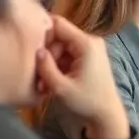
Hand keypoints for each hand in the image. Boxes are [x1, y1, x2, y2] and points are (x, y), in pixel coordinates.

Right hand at [36, 16, 126, 136]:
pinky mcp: (89, 57)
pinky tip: (53, 84)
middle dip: (47, 56)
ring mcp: (91, 49)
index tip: (31, 51)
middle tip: (39, 77)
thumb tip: (37, 50)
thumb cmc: (87, 102)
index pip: (58, 24)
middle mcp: (90, 41)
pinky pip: (68, 55)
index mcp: (86, 44)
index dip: (42, 34)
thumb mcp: (61, 87)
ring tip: (45, 85)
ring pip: (61, 48)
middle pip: (58, 37)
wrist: (107, 115)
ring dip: (51, 64)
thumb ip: (46, 67)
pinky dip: (59, 67)